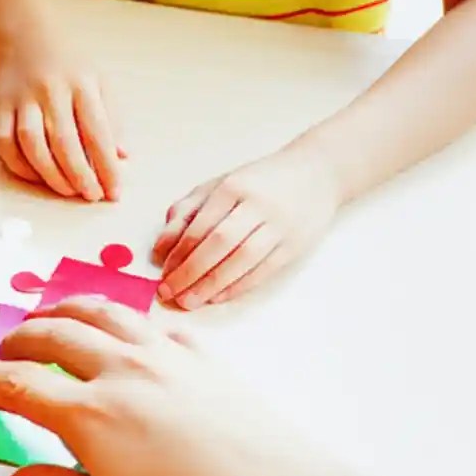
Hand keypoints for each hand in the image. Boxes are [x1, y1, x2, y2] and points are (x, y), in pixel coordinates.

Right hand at [0, 35, 125, 200]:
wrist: (27, 36)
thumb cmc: (70, 65)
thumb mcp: (100, 82)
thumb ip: (112, 119)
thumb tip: (122, 156)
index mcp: (82, 85)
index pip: (97, 132)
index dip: (107, 165)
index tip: (114, 191)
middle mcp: (51, 91)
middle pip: (64, 141)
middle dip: (80, 175)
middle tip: (91, 196)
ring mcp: (23, 99)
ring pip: (32, 143)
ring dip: (50, 173)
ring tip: (67, 190)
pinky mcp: (0, 106)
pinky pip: (5, 142)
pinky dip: (19, 165)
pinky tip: (36, 176)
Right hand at [0, 296, 326, 475]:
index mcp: (91, 415)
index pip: (16, 384)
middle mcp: (121, 371)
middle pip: (52, 335)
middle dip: (18, 337)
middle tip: (2, 348)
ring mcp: (164, 356)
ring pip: (101, 312)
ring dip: (64, 309)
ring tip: (49, 316)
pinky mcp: (203, 355)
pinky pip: (153, 319)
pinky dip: (125, 316)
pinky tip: (124, 328)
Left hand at [153, 150, 341, 308]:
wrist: (316, 174)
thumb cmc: (256, 183)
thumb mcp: (217, 186)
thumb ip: (185, 212)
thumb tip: (160, 249)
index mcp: (233, 187)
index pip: (200, 225)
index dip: (178, 253)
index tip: (162, 273)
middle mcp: (257, 206)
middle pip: (219, 244)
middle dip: (191, 272)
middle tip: (169, 293)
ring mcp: (279, 226)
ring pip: (242, 260)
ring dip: (212, 285)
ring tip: (190, 301)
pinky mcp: (295, 245)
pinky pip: (263, 271)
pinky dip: (238, 287)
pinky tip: (218, 297)